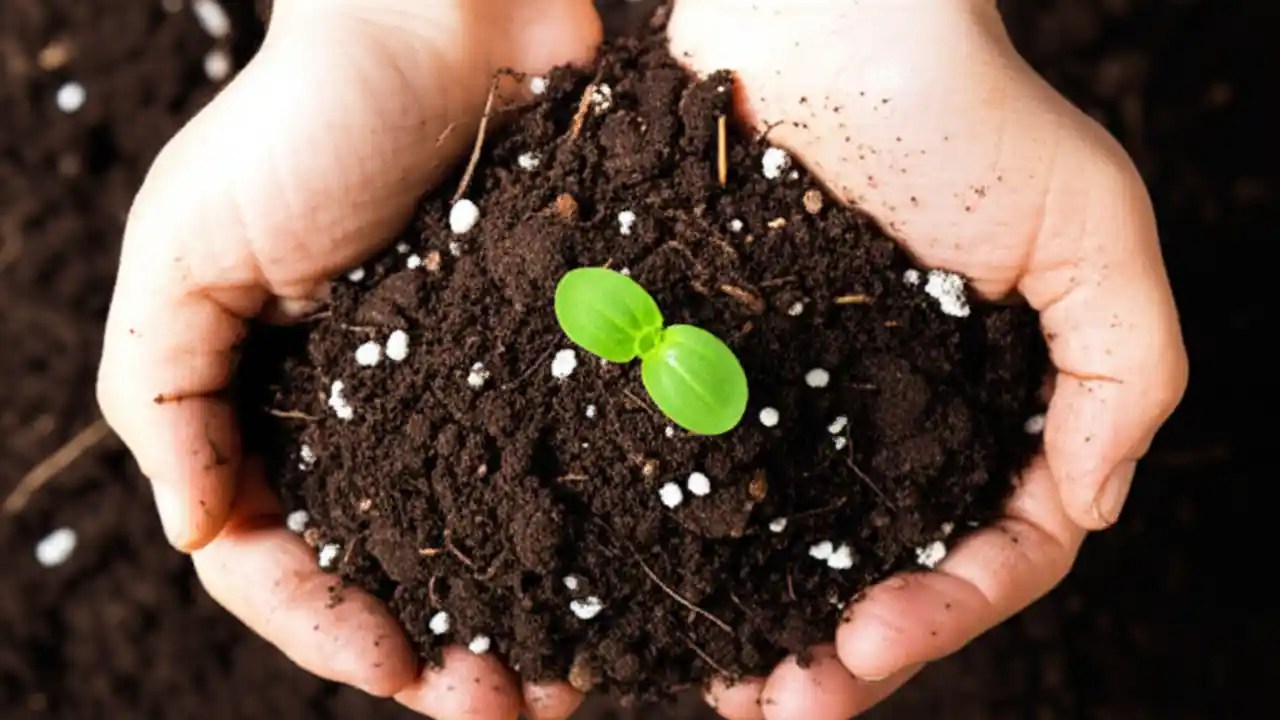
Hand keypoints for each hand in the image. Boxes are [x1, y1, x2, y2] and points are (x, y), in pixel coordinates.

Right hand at [96, 1, 599, 716]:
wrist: (450, 17)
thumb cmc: (306, 120)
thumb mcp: (185, 250)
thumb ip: (165, 395)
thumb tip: (199, 536)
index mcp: (271, 403)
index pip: (281, 553)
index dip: (329, 627)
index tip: (398, 669)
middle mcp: (373, 413)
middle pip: (397, 568)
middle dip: (441, 653)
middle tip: (505, 709)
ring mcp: (469, 389)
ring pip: (490, 536)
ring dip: (525, 618)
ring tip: (573, 686)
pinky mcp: (551, 357)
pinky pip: (567, 465)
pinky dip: (586, 532)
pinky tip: (622, 586)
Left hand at [668, 0, 1188, 716]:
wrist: (826, 25)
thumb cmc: (968, 112)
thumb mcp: (1094, 232)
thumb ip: (1127, 369)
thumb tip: (1091, 503)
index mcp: (989, 407)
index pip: (994, 542)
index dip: (948, 604)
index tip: (875, 637)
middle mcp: (896, 419)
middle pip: (883, 567)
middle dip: (847, 651)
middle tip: (788, 708)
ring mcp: (803, 399)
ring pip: (789, 544)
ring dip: (763, 627)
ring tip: (728, 694)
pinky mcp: (719, 365)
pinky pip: (703, 471)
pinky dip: (689, 543)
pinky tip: (658, 595)